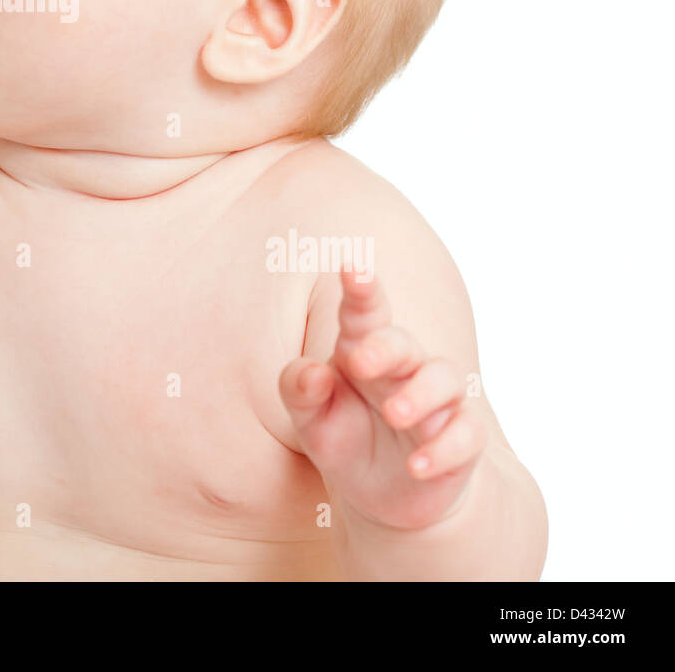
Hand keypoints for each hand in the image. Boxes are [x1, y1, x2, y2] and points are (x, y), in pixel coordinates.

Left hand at [279, 268, 486, 530]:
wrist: (383, 498)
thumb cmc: (343, 439)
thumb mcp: (310, 420)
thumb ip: (299, 391)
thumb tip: (309, 372)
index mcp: (362, 350)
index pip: (363, 312)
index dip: (361, 289)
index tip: (352, 268)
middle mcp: (404, 367)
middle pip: (404, 342)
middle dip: (385, 347)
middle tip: (359, 361)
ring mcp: (438, 402)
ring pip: (445, 378)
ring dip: (420, 394)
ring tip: (394, 413)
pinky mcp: (462, 440)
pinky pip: (466, 435)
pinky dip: (444, 449)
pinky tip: (417, 465)